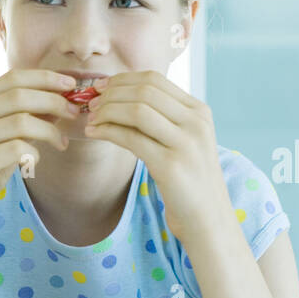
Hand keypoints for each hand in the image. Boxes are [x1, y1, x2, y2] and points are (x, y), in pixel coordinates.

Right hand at [0, 69, 79, 236]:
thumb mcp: (4, 141)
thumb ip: (24, 119)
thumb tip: (58, 97)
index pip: (11, 78)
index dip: (44, 78)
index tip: (71, 84)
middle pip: (18, 95)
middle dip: (53, 100)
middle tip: (74, 113)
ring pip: (20, 121)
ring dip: (49, 130)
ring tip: (62, 143)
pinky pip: (17, 148)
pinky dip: (35, 153)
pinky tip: (36, 163)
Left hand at [83, 70, 231, 246]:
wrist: (207, 218)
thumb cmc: (188, 181)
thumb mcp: (182, 141)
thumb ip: (162, 119)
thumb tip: (121, 98)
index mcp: (199, 111)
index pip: (156, 80)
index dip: (123, 80)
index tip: (102, 87)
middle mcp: (196, 122)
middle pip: (145, 91)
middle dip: (112, 94)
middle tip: (92, 103)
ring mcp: (185, 143)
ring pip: (137, 111)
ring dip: (108, 111)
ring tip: (91, 118)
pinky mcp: (170, 165)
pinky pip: (131, 138)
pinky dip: (108, 132)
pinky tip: (94, 133)